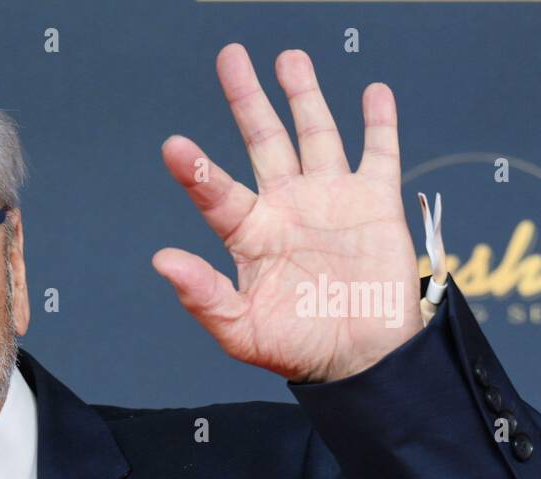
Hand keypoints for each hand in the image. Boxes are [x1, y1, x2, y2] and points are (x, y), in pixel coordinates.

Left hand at [153, 45, 422, 383]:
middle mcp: (287, 207)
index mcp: (252, 235)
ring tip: (288, 58)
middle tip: (230, 58)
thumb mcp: (241, 331)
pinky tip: (371, 92)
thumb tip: (162, 261)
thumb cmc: (297, 349)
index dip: (197, 170)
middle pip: (263, 141)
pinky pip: (378, 152)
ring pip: (315, 133)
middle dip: (247, 99)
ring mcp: (331, 200)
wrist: (360, 359)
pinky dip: (378, 122)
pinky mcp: (375, 203)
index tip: (174, 146)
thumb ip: (203, 296)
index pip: (218, 193)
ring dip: (303, 95)